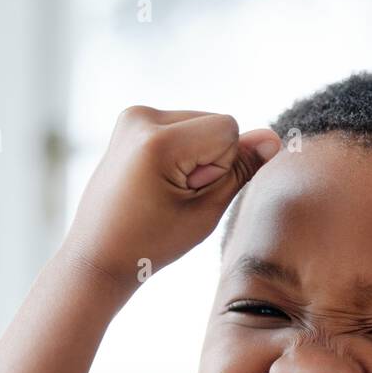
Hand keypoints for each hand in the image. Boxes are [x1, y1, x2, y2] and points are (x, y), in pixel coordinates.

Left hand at [60, 106, 281, 293]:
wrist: (98, 255)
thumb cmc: (150, 244)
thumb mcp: (205, 212)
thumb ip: (241, 170)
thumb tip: (273, 138)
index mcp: (157, 141)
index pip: (228, 128)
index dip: (222, 166)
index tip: (189, 194)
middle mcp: (141, 117)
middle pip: (215, 123)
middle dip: (209, 159)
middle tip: (173, 197)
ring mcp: (133, 117)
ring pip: (200, 124)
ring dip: (195, 156)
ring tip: (163, 191)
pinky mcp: (131, 122)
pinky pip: (181, 128)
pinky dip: (180, 152)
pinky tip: (157, 181)